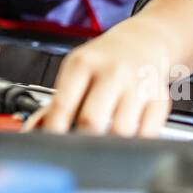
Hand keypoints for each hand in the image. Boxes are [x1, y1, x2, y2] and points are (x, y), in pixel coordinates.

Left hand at [22, 14, 174, 137]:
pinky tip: (126, 140)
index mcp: (84, 64)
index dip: (54, 131)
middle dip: (82, 141)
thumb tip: (32, 131)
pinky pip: (147, 134)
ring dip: (109, 146)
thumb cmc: (103, 61)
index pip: (64, 104)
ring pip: (121, 133)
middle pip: (92, 122)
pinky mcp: (160, 100)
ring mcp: (138, 86)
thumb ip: (54, 104)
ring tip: (102, 144)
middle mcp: (112, 73)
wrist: (142, 41)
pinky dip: (134, 144)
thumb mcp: (75, 71)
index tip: (50, 146)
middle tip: (77, 150)